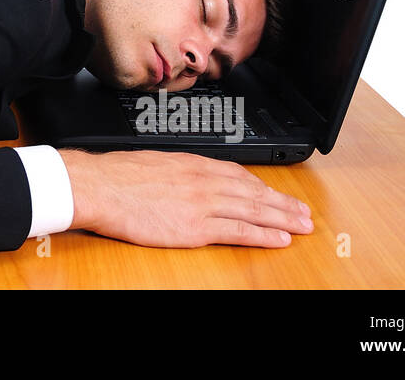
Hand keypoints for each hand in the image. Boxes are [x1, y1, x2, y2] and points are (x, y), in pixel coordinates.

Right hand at [59, 148, 312, 247]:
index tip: (277, 194)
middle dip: (282, 203)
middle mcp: (204, 181)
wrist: (100, 186)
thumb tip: (181, 181)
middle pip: (253, 193)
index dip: (262, 187)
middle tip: (304, 213)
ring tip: (302, 227)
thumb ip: (175, 173)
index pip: (238, 175)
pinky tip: (279, 240)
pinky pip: (238, 231)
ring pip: (253, 211)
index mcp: (193, 164)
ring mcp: (202, 204)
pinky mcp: (196, 227)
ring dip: (282, 219)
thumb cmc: (117, 177)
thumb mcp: (153, 164)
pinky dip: (262, 235)